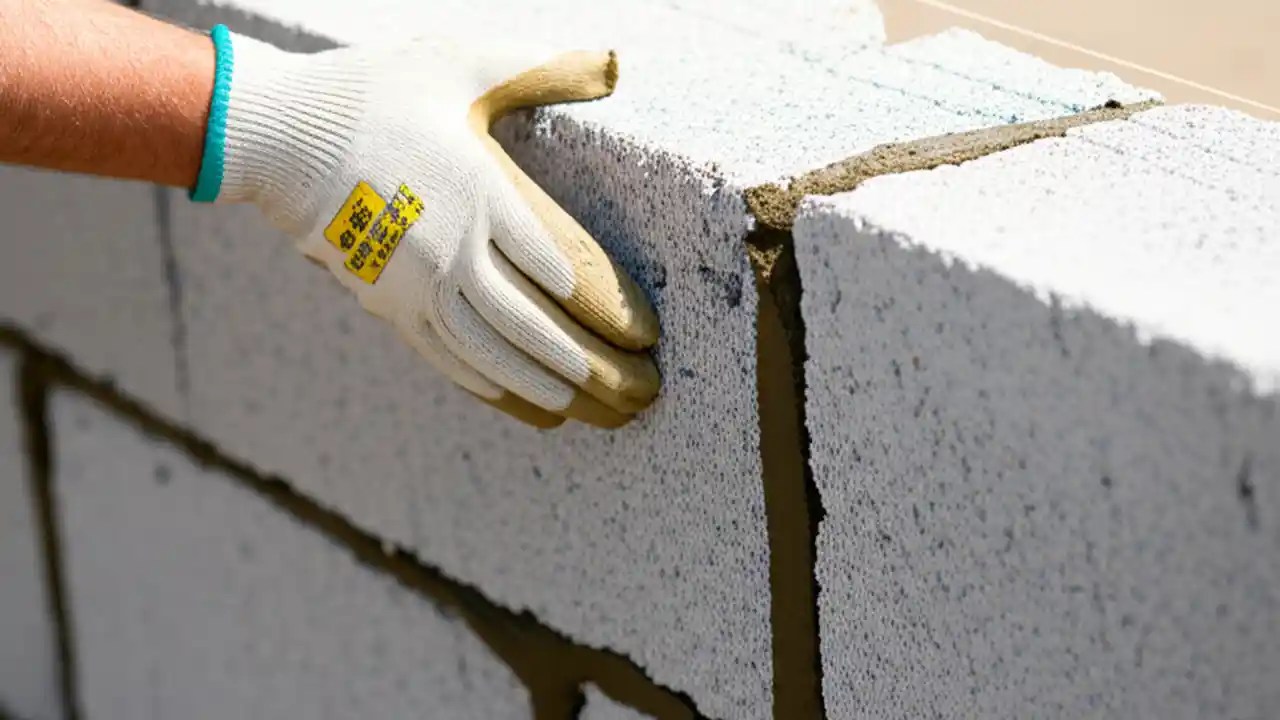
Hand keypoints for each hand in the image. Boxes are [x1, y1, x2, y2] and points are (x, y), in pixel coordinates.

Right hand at [193, 28, 660, 428]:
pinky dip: (496, 390)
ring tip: (600, 414)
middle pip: (539, 327)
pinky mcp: (389, 307)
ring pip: (497, 356)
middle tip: (643, 394)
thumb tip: (615, 64)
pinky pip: (451, 361)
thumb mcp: (460, 65)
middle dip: (598, 367)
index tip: (649, 337)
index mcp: (483, 195)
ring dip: (553, 389)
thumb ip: (542, 69)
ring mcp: (418, 287)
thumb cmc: (372, 94)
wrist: (274, 134)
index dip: (612, 311)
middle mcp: (455, 251)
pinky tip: (533, 408)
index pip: (565, 270)